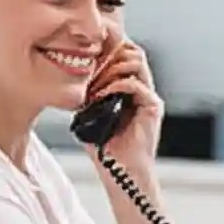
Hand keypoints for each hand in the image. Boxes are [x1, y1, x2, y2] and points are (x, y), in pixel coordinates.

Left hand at [83, 26, 162, 169]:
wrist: (121, 174)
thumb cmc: (105, 149)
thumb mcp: (89, 114)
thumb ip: (86, 93)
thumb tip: (69, 75)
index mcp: (130, 87)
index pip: (124, 53)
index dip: (105, 49)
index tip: (83, 59)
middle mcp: (143, 88)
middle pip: (132, 50)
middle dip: (108, 54)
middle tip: (88, 68)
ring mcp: (149, 97)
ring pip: (136, 61)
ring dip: (110, 68)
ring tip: (94, 85)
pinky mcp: (153, 108)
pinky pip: (135, 84)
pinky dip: (115, 85)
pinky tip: (99, 97)